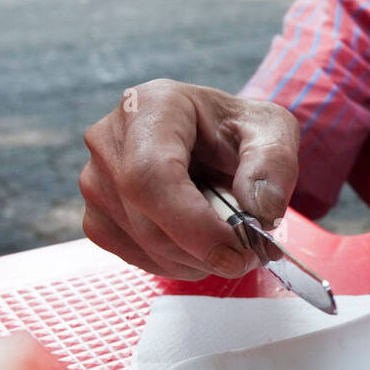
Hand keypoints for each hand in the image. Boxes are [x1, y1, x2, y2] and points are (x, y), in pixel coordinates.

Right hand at [80, 80, 299, 278]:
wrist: (212, 137)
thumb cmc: (236, 129)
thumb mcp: (271, 130)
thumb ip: (274, 164)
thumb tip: (259, 211)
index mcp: (150, 106)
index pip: (152, 175)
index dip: (192, 224)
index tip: (235, 253)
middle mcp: (110, 139)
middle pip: (144, 218)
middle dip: (202, 251)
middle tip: (246, 255)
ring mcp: (95, 179)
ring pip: (140, 244)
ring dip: (193, 260)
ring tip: (226, 241)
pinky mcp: (96, 214)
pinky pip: (132, 255)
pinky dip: (174, 263)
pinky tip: (196, 244)